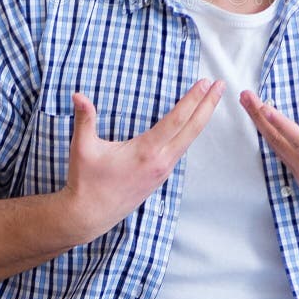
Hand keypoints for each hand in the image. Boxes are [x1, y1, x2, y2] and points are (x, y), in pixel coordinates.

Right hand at [62, 78, 223, 243]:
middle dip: (208, 104)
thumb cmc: (86, 181)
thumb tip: (78, 95)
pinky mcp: (161, 176)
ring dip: (202, 117)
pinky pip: (182, 149)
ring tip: (211, 98)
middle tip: (221, 84)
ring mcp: (163, 170)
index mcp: (146, 152)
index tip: (204, 83)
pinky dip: (192, 131)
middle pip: (193, 128)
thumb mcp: (83, 148)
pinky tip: (193, 123)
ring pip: (190, 139)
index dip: (192, 100)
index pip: (177, 120)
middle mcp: (161, 161)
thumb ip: (85, 119)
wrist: (89, 215)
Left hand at [240, 90, 298, 253]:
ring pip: (277, 148)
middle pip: (278, 141)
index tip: (263, 108)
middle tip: (245, 96)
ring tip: (249, 105)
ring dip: (261, 126)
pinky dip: (271, 139)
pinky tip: (264, 128)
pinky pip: (282, 157)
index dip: (281, 123)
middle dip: (259, 117)